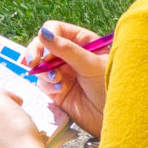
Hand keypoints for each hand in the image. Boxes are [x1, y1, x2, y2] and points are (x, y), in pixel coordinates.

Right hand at [23, 21, 108, 138]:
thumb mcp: (91, 65)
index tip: (43, 48)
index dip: (47, 36)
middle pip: (43, 45)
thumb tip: (43, 33)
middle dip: (36, 53)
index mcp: (83, 42)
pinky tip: (60, 89)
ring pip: (40, 65)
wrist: (115, 118)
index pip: (57, 30)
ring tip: (56, 80)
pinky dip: (47, 85)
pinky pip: (42, 82)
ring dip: (43, 71)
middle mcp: (71, 55)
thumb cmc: (110, 87)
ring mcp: (63, 72)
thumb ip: (66, 49)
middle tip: (32, 63)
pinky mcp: (57, 90)